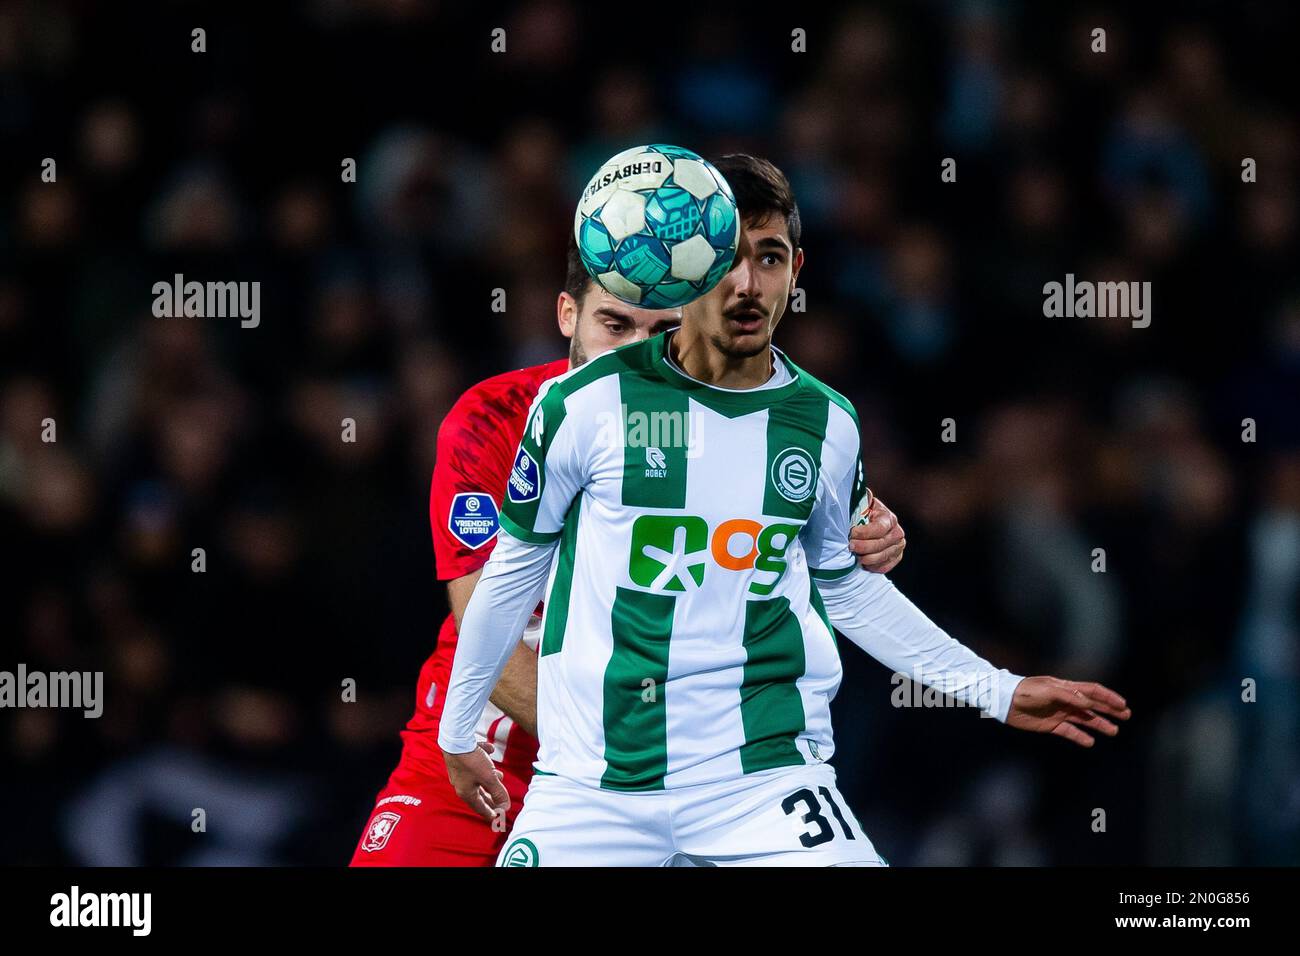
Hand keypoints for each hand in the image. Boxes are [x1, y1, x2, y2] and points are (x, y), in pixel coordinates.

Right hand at [443, 741, 509, 821]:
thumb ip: (498, 792)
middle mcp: (461, 783)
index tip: (496, 817)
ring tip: (500, 775)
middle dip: (491, 796)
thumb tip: (506, 807)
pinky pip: (475, 760)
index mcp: (466, 792)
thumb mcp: (489, 778)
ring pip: (477, 777)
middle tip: (499, 801)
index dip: (489, 812)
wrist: (455, 739)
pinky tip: (490, 749)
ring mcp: (460, 771)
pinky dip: (483, 758)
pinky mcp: (461, 758)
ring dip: (489, 777)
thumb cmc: (471, 760)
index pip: (479, 807)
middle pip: (479, 793)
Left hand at [848, 489, 905, 572]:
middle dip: (863, 547)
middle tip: (850, 546)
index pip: (879, 528)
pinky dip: (875, 567)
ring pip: (883, 556)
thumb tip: (858, 493)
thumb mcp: (862, 502)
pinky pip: (886, 566)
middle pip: (881, 544)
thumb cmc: (863, 513)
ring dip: (868, 559)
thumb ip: (861, 498)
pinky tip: (864, 565)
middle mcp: (897, 532)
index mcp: (888, 518)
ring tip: (855, 557)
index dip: (864, 532)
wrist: (870, 522)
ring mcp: (898, 546)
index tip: (851, 533)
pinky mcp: (896, 556)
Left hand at [1005, 677, 1131, 746]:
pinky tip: (1090, 742)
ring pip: (1084, 719)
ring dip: (1099, 724)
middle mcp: (1066, 700)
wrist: (1005, 702)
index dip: (1108, 697)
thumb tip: (1089, 703)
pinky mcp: (1051, 725)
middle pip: (1092, 705)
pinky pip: (1070, 731)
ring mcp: (1059, 713)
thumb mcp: (1048, 690)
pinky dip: (1080, 737)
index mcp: (1066, 687)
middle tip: (1126, 716)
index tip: (1122, 704)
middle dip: (1109, 710)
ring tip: (1114, 731)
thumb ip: (1069, 696)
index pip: (1092, 691)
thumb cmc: (1026, 691)